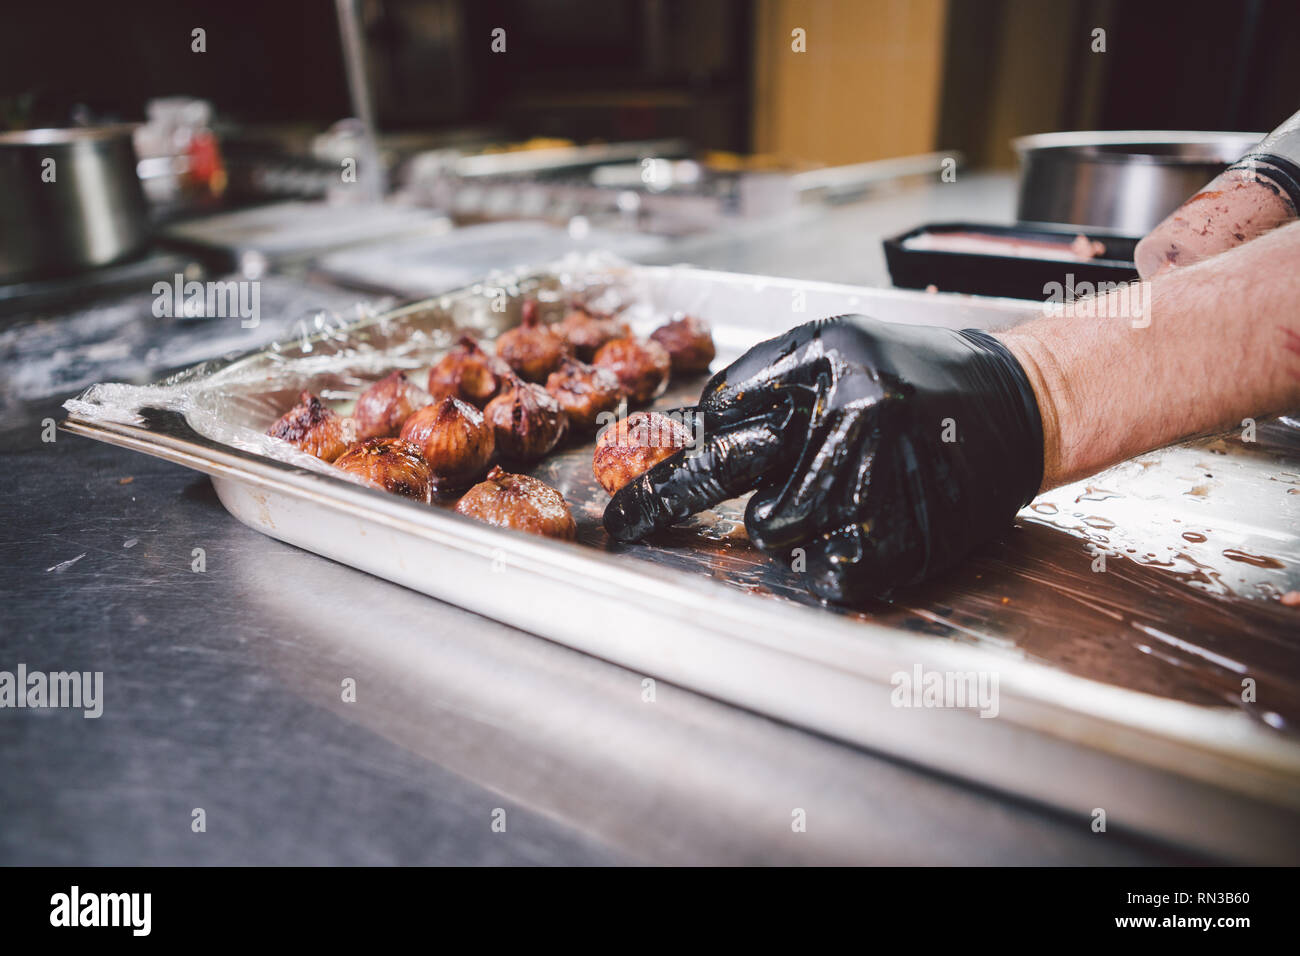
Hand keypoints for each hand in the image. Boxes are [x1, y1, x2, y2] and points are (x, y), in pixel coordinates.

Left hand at [603, 315, 1044, 602]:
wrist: (1018, 405)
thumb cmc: (915, 370)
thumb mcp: (834, 342)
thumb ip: (762, 378)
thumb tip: (697, 427)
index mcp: (829, 369)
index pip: (718, 427)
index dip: (669, 468)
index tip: (624, 509)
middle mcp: (854, 427)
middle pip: (736, 489)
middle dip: (692, 502)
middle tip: (642, 521)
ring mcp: (883, 488)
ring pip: (779, 536)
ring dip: (786, 526)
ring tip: (830, 495)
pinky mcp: (907, 540)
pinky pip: (827, 573)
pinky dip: (825, 561)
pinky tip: (854, 526)